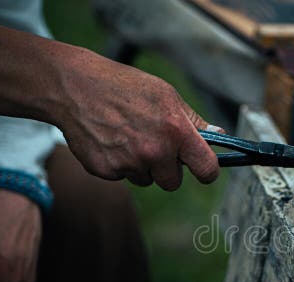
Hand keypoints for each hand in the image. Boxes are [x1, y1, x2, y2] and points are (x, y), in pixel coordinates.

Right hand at [53, 48, 221, 190]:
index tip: (203, 170)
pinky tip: (110, 139)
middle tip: (154, 145)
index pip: (207, 169)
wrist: (75, 87)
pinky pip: (122, 176)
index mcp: (176, 132)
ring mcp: (129, 164)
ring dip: (141, 166)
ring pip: (146, 179)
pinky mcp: (106, 171)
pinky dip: (118, 163)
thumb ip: (194, 121)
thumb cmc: (125, 87)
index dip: (207, 172)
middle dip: (167, 169)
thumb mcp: (167, 95)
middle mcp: (154, 152)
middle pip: (173, 182)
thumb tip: (219, 135)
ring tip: (127, 136)